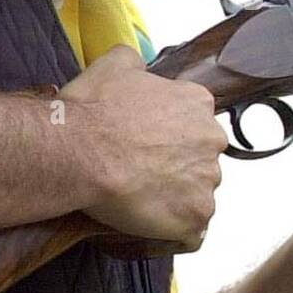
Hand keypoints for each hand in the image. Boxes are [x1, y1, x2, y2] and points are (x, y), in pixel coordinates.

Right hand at [62, 45, 227, 251]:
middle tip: (141, 173)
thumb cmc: (93, 110)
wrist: (80, 152)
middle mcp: (212, 139)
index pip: (194, 121)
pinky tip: (150, 226)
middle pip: (200, 158)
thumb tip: (138, 65)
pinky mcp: (196, 216)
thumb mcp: (113, 64)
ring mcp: (207, 181)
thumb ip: (135, 61)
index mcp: (197, 102)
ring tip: (140, 201)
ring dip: (175, 199)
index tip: (146, 144)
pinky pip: (192, 231)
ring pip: (197, 194)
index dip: (168, 135)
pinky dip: (174, 232)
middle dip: (177, 167)